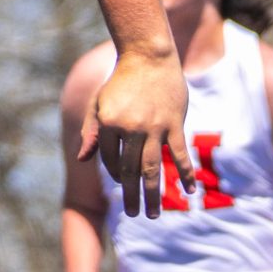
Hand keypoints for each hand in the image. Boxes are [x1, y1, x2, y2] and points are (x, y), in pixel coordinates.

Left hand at [78, 46, 193, 217]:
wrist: (148, 56)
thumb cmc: (121, 82)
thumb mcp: (98, 104)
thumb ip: (91, 133)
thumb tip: (83, 160)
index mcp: (108, 123)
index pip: (110, 160)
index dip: (115, 174)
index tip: (122, 181)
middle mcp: (130, 128)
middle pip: (129, 171)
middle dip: (131, 197)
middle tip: (134, 215)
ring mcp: (154, 127)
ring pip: (152, 169)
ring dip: (152, 194)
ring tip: (153, 214)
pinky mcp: (174, 123)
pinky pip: (180, 154)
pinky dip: (185, 174)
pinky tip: (190, 191)